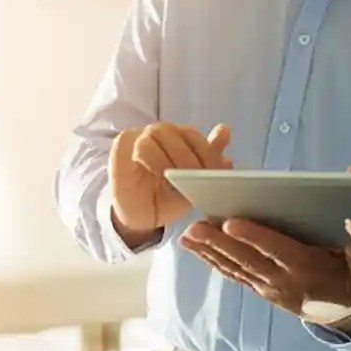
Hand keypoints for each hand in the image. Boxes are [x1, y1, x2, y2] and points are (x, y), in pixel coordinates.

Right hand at [109, 122, 231, 243]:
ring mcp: (139, 136)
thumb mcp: (192, 184)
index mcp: (179, 138)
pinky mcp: (122, 146)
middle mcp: (160, 133)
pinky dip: (155, 159)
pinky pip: (141, 145)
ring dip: (175, 156)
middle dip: (195, 155)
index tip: (218, 169)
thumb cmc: (165, 198)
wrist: (136, 218)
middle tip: (200, 175)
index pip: (195, 135)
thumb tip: (228, 146)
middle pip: (181, 132)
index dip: (209, 151)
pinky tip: (162, 174)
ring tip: (182, 177)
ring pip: (160, 133)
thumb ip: (208, 163)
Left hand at [179, 219, 350, 319]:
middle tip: (195, 228)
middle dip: (219, 243)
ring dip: (211, 253)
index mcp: (308, 266)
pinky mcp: (265, 292)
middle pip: (247, 260)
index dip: (254, 235)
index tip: (230, 221)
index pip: (277, 248)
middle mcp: (285, 280)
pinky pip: (238, 277)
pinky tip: (200, 252)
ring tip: (188, 237)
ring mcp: (272, 288)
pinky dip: (217, 263)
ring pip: (237, 269)